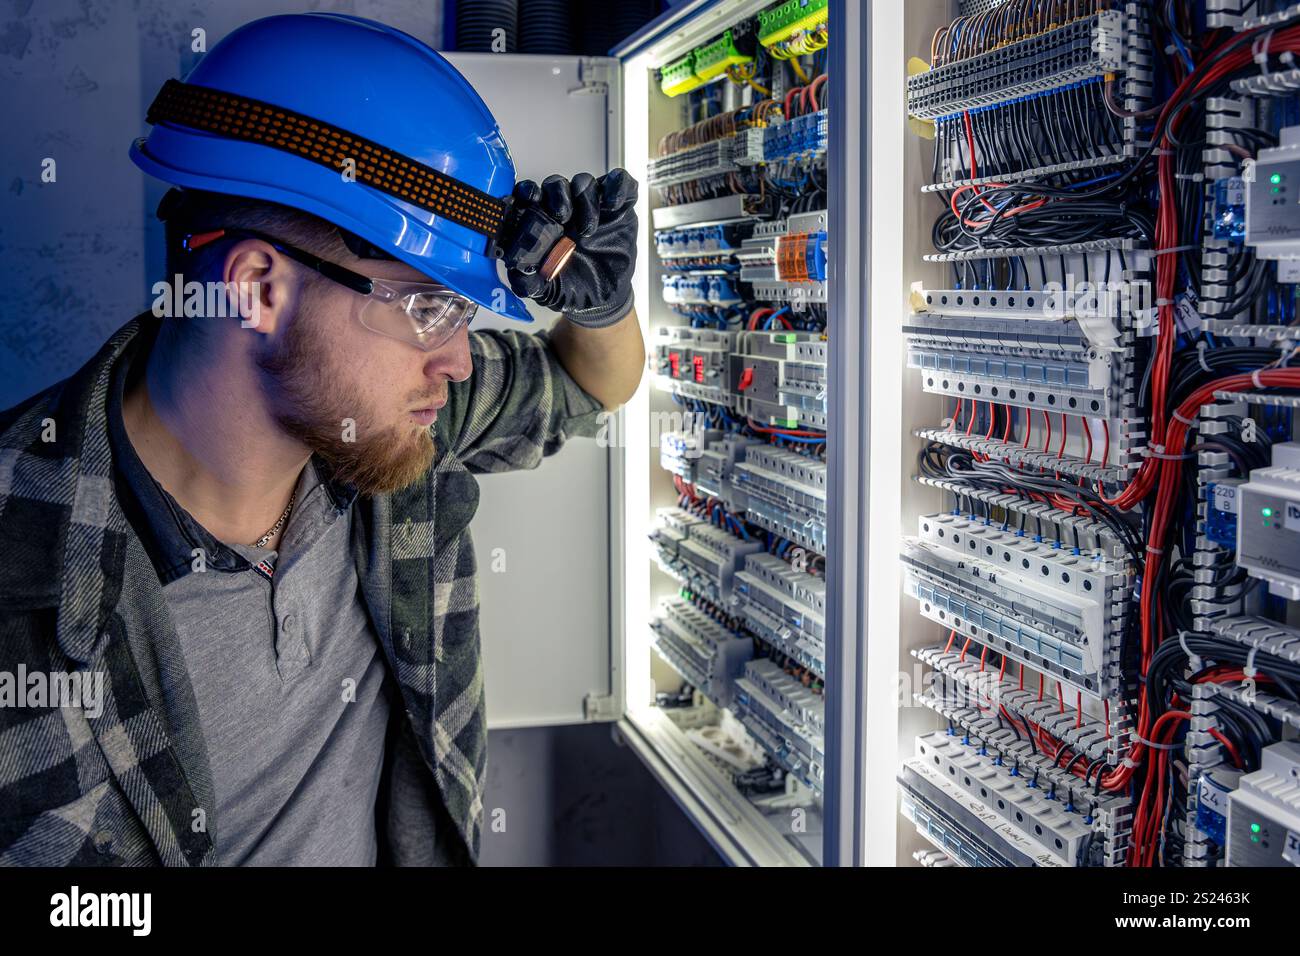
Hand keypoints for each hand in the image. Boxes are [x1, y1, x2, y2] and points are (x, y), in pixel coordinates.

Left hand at [502, 169, 637, 327]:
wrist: (606, 300)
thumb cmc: (573, 289)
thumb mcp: (547, 291)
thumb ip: (529, 283)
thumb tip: (516, 275)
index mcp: (542, 223)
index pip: (529, 195)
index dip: (527, 192)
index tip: (529, 198)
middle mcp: (565, 209)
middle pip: (556, 184)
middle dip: (558, 195)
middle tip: (563, 217)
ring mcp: (592, 205)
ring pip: (584, 182)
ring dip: (586, 199)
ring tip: (588, 230)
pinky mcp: (619, 205)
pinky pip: (619, 182)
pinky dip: (617, 187)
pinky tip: (614, 204)